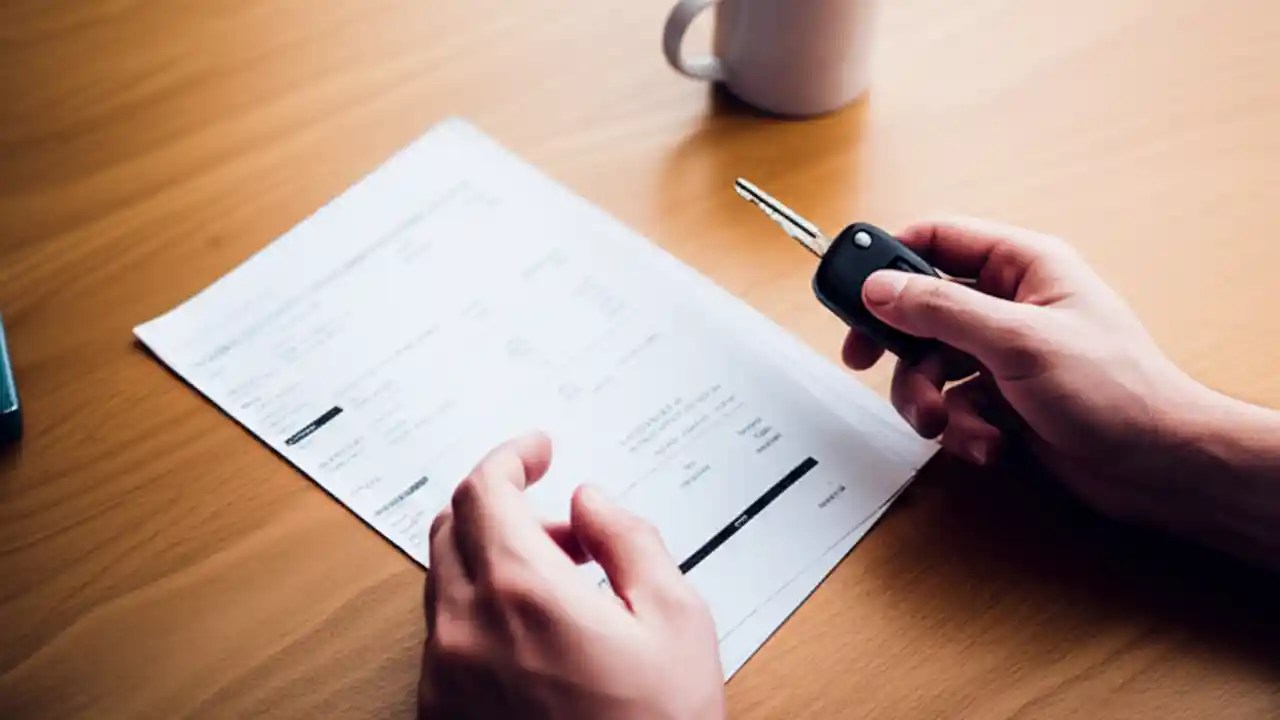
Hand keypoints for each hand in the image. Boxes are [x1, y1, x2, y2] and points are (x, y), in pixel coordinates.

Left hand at [420, 432, 724, 719]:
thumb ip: (629, 539)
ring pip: (446, 579)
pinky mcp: (439, 712)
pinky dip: (482, 608)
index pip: (484, 489)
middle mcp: (464, 629)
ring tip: (566, 589)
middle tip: (566, 528)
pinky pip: (445, 633)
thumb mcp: (676, 619)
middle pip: (453, 526)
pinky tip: (540, 638)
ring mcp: (443, 675)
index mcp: (520, 592)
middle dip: (507, 507)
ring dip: (495, 559)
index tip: (538, 449)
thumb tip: (592, 502)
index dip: (511, 456)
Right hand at [841, 217, 1208, 521]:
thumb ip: (941, 309)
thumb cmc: (1116, 391)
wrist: (1157, 466)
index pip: (938, 239)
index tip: (853, 287)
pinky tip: (988, 444)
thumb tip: (879, 287)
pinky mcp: (1002, 400)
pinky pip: (952, 405)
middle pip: (920, 308)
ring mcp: (1003, 354)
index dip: (890, 258)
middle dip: (898, 345)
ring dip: (927, 399)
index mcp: (1022, 267)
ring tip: (942, 422)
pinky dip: (960, 429)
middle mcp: (1009, 305)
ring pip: (929, 364)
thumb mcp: (1017, 341)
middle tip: (864, 359)